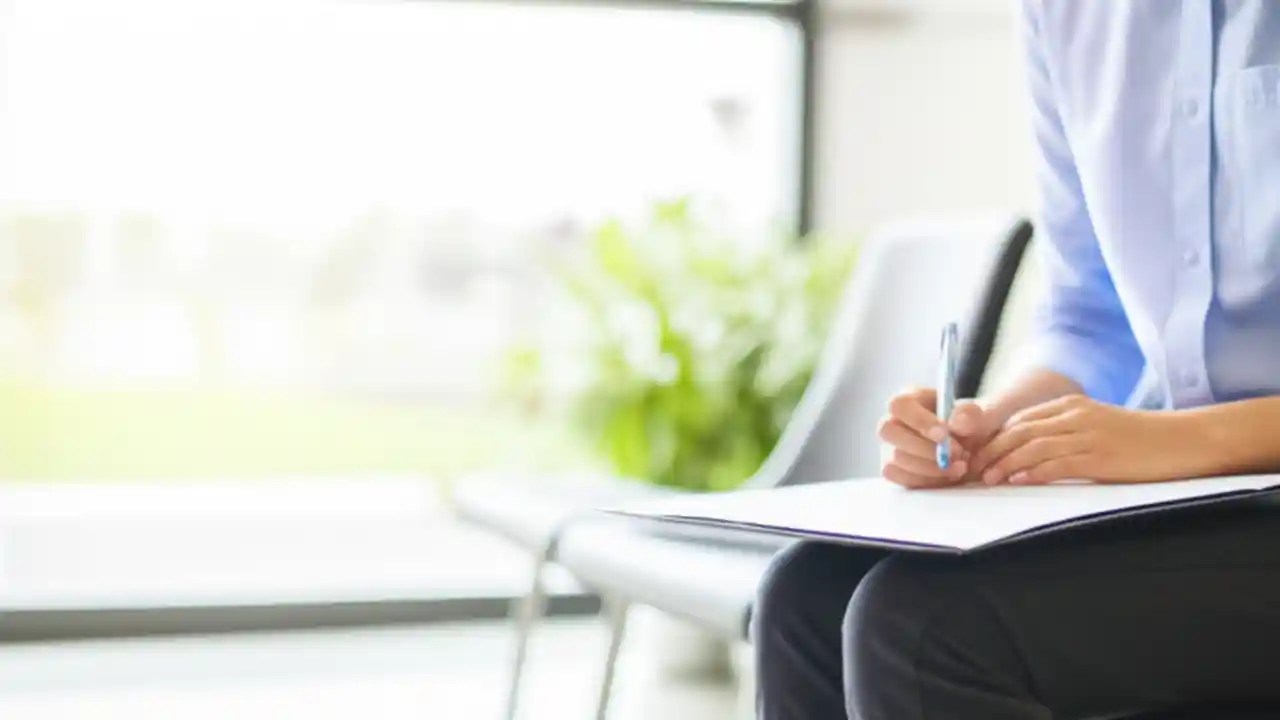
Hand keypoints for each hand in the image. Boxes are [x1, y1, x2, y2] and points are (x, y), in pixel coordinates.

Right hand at [877, 387, 1000, 487]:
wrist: (972, 448)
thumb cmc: (970, 426)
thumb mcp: (979, 415)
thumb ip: (971, 415)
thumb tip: (957, 422)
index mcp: (909, 400)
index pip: (899, 405)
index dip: (918, 420)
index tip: (943, 435)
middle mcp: (892, 421)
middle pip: (889, 432)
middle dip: (925, 448)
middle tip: (957, 454)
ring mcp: (889, 447)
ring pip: (897, 458)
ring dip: (932, 466)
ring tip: (960, 466)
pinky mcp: (893, 469)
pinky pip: (900, 477)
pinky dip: (927, 480)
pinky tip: (947, 476)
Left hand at [969, 394, 1194, 484]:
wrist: (1182, 441)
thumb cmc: (1138, 439)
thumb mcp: (1095, 427)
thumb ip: (1063, 434)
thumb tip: (1026, 454)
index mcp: (1070, 406)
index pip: (1019, 420)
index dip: (993, 438)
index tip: (976, 455)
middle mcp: (1075, 416)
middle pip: (1019, 431)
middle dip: (991, 451)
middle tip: (972, 470)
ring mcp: (1087, 435)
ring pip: (1033, 446)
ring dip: (1005, 463)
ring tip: (987, 478)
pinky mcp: (1100, 457)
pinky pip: (1057, 463)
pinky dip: (1033, 471)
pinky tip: (1018, 480)